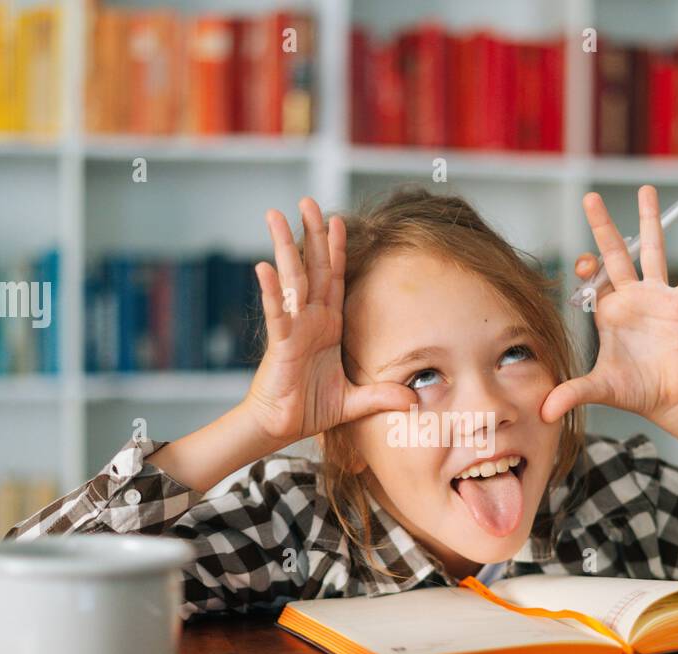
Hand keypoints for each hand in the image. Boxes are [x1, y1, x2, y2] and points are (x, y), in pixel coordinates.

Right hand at [247, 197, 414, 444]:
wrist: (281, 428)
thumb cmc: (309, 409)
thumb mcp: (355, 402)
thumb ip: (382, 395)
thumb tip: (413, 400)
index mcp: (328, 326)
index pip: (335, 279)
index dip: (336, 250)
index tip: (338, 220)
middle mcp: (310, 320)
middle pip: (312, 268)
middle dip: (311, 234)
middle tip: (307, 201)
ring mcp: (293, 327)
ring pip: (292, 280)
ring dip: (286, 247)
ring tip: (276, 217)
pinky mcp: (280, 343)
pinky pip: (276, 312)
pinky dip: (272, 291)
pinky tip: (264, 266)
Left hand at [541, 186, 677, 426]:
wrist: (672, 399)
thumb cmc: (636, 391)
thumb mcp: (601, 389)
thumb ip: (573, 394)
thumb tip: (544, 412)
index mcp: (609, 312)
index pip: (594, 279)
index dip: (587, 268)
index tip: (583, 264)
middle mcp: (632, 298)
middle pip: (616, 254)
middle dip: (603, 226)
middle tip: (590, 197)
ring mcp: (658, 298)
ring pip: (654, 252)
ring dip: (650, 221)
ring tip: (647, 190)